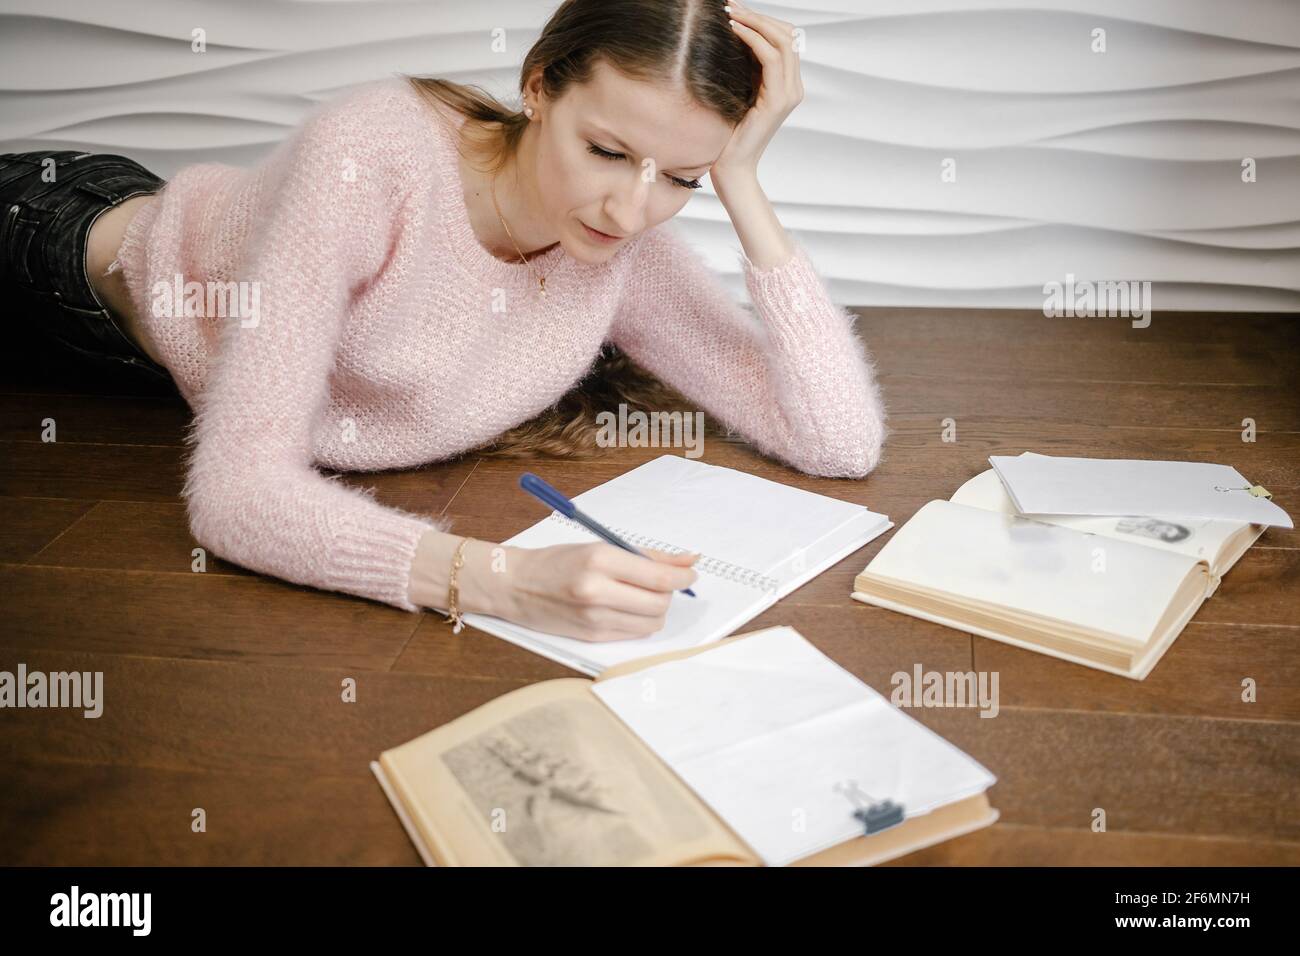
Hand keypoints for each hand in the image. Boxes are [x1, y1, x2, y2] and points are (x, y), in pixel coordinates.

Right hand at [498, 543, 699, 642]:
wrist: (515, 586)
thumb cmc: (557, 562)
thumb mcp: (599, 546)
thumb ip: (646, 555)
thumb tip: (688, 560)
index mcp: (599, 560)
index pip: (659, 576)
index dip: (682, 576)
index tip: (690, 573)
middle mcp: (597, 591)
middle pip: (659, 602)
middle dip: (669, 593)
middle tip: (661, 582)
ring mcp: (594, 618)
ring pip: (651, 622)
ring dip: (656, 609)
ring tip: (640, 595)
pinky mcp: (592, 637)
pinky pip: (634, 633)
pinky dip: (639, 621)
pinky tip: (626, 608)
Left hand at [712, 1, 804, 183]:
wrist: (731, 167)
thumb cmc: (727, 134)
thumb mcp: (738, 93)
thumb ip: (745, 69)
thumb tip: (734, 35)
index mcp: (787, 86)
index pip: (784, 40)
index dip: (762, 19)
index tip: (735, 9)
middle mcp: (794, 88)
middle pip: (787, 35)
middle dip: (758, 15)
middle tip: (730, 5)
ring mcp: (789, 94)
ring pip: (782, 41)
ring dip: (754, 22)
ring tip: (729, 13)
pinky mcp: (778, 101)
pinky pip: (770, 57)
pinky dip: (753, 38)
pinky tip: (734, 30)